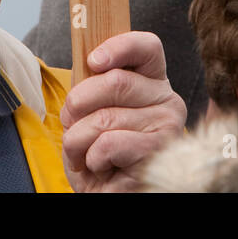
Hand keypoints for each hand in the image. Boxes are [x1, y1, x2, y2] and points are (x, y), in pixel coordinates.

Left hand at [60, 31, 186, 191]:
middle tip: (70, 121)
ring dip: (78, 138)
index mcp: (153, 82)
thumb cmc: (97, 149)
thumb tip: (87, 61)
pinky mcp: (158, 155)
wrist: (103, 191)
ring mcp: (167, 128)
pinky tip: (100, 166)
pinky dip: (92, 158)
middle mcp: (167, 101)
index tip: (92, 60)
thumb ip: (93, 82)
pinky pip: (109, 144)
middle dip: (78, 103)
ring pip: (105, 117)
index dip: (118, 47)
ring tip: (83, 152)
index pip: (147, 46)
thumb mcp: (90, 108)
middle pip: (115, 81)